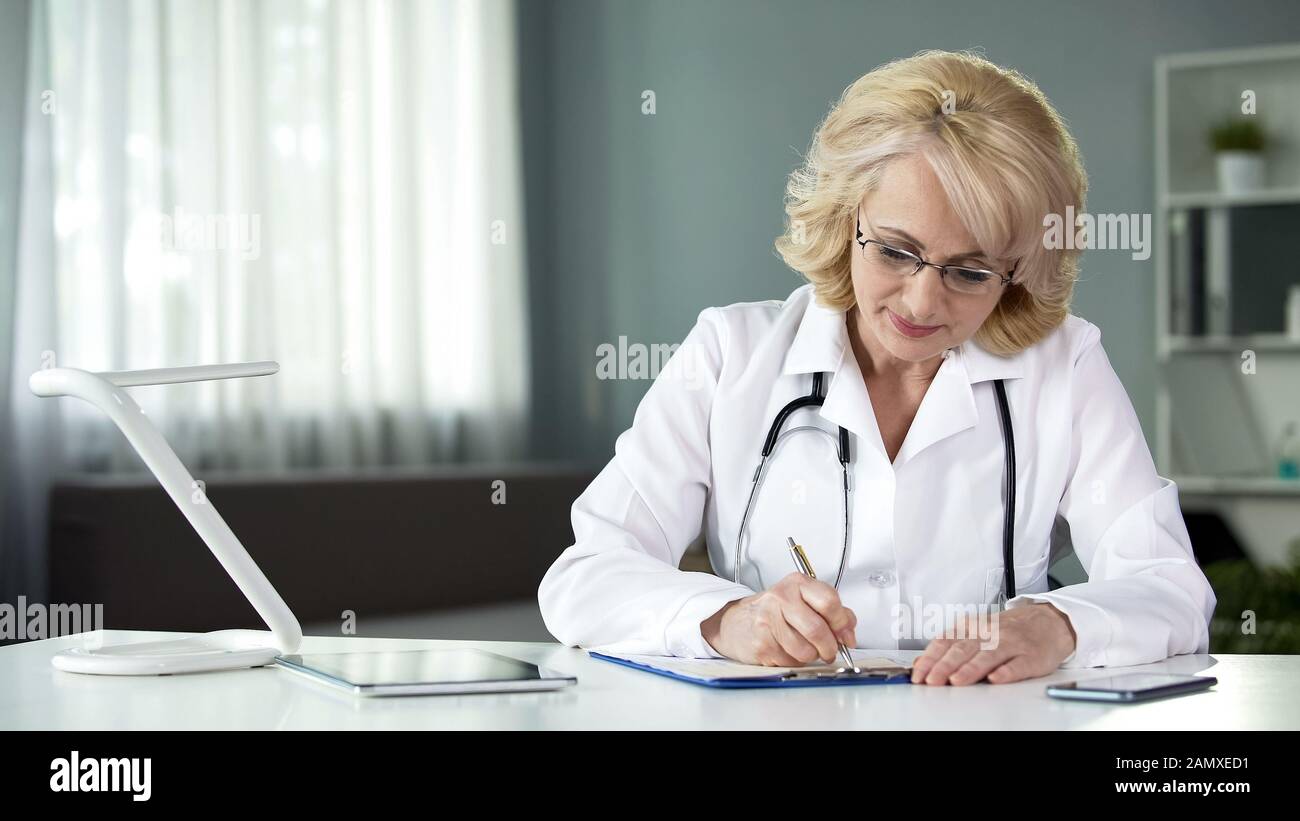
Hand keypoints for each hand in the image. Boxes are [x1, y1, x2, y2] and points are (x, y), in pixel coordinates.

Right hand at [700, 573, 857, 665]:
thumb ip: (832, 612)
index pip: (829, 601)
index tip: (845, 634)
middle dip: (830, 647)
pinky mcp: (761, 643)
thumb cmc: (775, 611)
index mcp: (796, 584)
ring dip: (812, 656)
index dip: (842, 622)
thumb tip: (849, 632)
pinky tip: (788, 651)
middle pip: (817, 629)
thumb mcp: (803, 600)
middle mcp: (780, 598)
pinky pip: (791, 661)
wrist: (737, 621)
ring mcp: (768, 621)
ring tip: (806, 649)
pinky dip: (795, 661)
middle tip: (830, 651)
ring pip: (805, 650)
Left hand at [910, 602, 1076, 685]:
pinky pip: (1017, 665)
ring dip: (970, 669)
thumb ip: (949, 647)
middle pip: (963, 650)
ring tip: (956, 681)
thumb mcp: (975, 632)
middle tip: (931, 681)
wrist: (1048, 620)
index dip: (930, 659)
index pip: (945, 642)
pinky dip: (1006, 672)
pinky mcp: (1031, 657)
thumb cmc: (1007, 630)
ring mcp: (1011, 644)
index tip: (918, 674)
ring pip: (987, 656)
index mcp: (972, 628)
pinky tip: (995, 678)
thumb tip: (921, 663)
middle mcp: (989, 634)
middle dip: (944, 666)